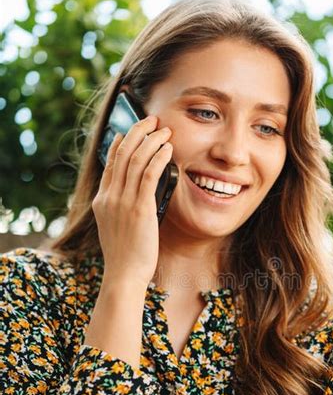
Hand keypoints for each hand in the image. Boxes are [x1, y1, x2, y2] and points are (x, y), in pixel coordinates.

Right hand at [92, 116, 172, 290]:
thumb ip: (124, 207)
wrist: (124, 275)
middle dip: (138, 132)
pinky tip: (168, 149)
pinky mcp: (139, 209)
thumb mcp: (118, 226)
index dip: (121, 142)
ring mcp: (122, 202)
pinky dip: (158, 158)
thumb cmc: (126, 256)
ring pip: (135, 159)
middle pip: (122, 154)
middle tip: (152, 120)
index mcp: (102, 200)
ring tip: (164, 130)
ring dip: (151, 140)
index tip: (132, 129)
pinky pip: (148, 175)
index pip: (110, 162)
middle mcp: (109, 197)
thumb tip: (142, 193)